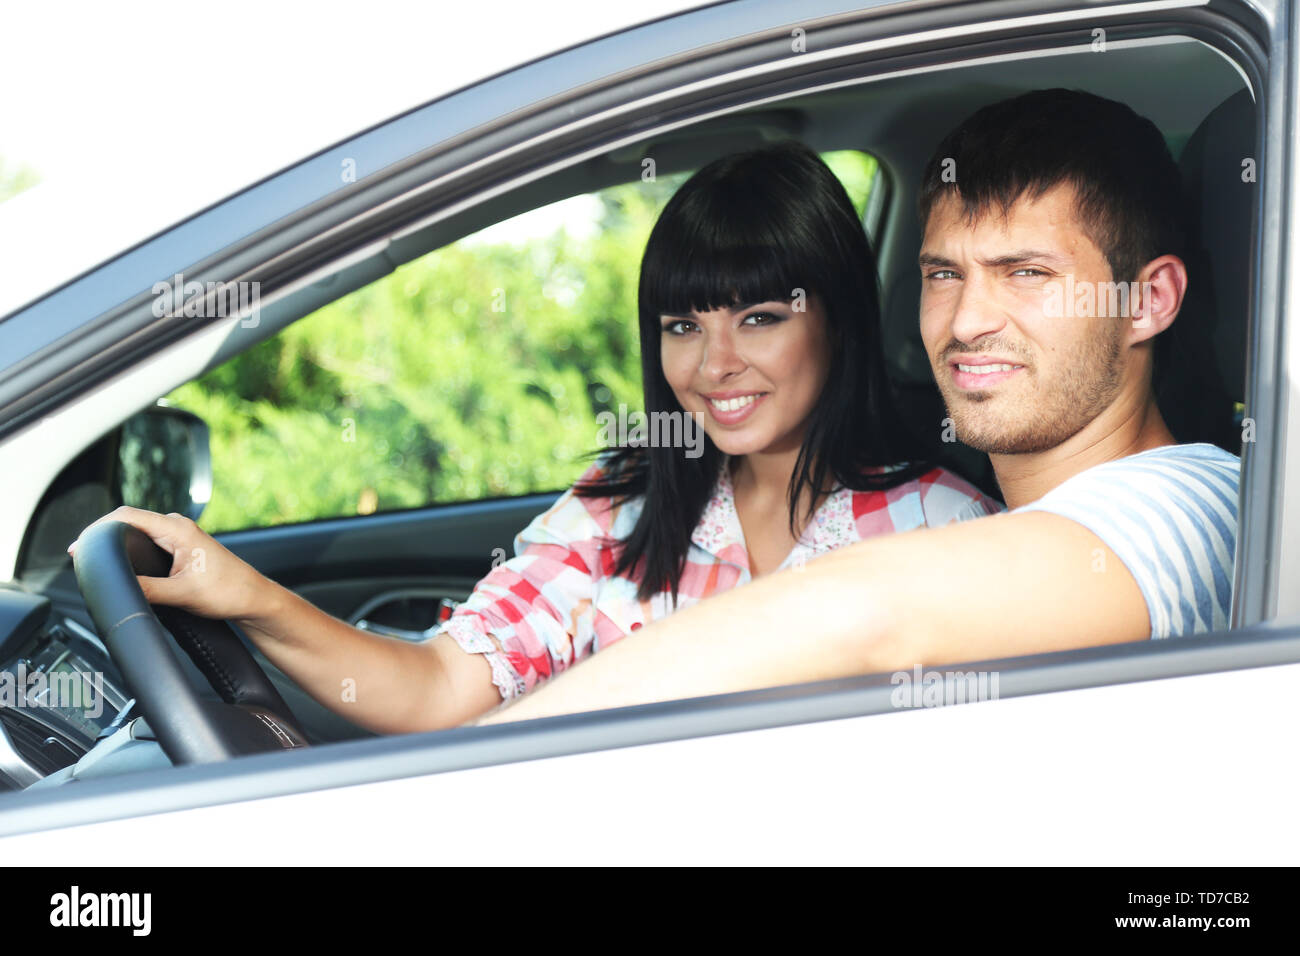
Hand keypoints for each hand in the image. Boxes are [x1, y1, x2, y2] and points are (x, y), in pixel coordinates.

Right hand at [68, 506, 280, 624]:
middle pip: (129, 522)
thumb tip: (118, 587)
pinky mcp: (181, 548)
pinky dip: (131, 551)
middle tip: (81, 556)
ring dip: (118, 544)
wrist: (253, 599)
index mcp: (178, 529)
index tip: (80, 546)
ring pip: (139, 533)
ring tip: (97, 559)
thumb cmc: (228, 592)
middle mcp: (178, 527)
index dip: (99, 528)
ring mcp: (180, 536)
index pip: (127, 516)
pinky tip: (122, 563)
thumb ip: (147, 589)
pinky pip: (148, 543)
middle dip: (104, 536)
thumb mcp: (182, 594)